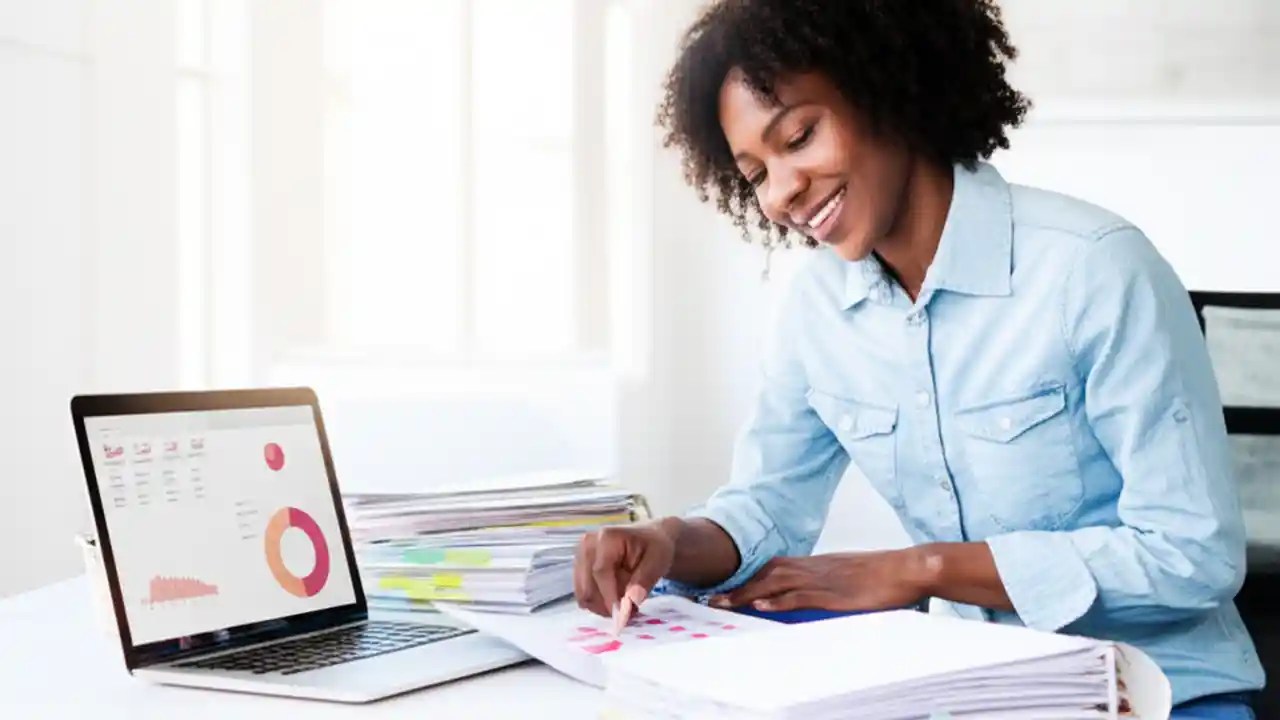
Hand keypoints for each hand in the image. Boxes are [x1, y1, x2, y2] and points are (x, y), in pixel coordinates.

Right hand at [573, 521, 677, 617]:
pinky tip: (616, 598)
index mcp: (606, 538)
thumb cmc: (654, 547)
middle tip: (630, 612)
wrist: (648, 539)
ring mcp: (580, 557)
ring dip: (603, 606)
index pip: (600, 572)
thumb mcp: (658, 561)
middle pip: (587, 587)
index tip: (623, 616)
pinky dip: (599, 603)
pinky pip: (584, 595)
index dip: (609, 597)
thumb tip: (631, 602)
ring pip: (583, 595)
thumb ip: (645, 580)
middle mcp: (587, 545)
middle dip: (607, 605)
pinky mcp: (578, 569)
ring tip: (625, 603)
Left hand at [709, 550, 933, 612]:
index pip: (772, 566)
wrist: (909, 568)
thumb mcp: (848, 576)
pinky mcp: (834, 593)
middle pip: (765, 573)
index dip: (746, 575)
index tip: (725, 585)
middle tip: (710, 598)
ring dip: (747, 593)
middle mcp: (813, 567)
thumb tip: (812, 591)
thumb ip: (827, 581)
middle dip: (737, 586)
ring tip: (722, 604)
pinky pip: (801, 596)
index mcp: (816, 563)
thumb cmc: (883, 574)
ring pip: (775, 583)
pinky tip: (761, 605)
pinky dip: (778, 600)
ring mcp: (822, 579)